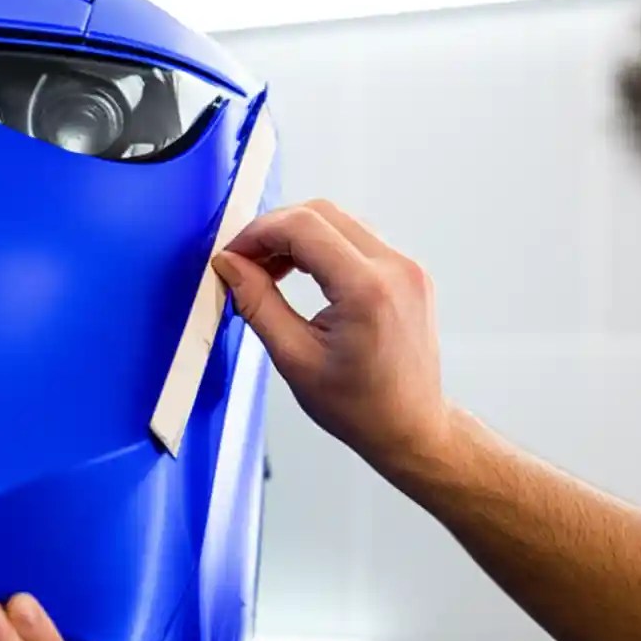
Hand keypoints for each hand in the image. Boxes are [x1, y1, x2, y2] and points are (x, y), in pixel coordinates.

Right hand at [212, 200, 451, 468]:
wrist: (410, 427)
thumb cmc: (359, 407)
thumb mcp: (294, 358)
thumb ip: (258, 303)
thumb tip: (230, 265)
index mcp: (367, 290)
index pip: (302, 227)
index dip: (257, 233)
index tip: (232, 255)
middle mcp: (394, 269)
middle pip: (320, 213)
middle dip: (273, 230)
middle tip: (244, 261)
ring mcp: (406, 267)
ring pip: (338, 221)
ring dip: (296, 236)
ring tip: (267, 271)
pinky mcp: (407, 272)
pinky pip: (356, 238)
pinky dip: (321, 246)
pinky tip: (299, 272)